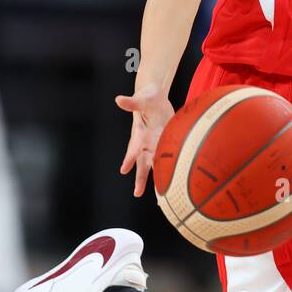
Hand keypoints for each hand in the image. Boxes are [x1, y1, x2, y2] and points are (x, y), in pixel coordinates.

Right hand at [115, 83, 175, 197]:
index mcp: (139, 132)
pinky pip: (166, 157)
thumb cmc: (146, 96)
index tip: (124, 169)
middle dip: (140, 177)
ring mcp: (155, 143)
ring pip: (154, 164)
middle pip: (142, 162)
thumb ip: (132, 102)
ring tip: (160, 196)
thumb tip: (118, 99)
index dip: (130, 158)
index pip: (134, 147)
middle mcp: (145, 141)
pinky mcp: (164, 141)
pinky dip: (167, 169)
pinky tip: (173, 181)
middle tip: (136, 193)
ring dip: (155, 178)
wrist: (154, 97)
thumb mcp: (141, 98)